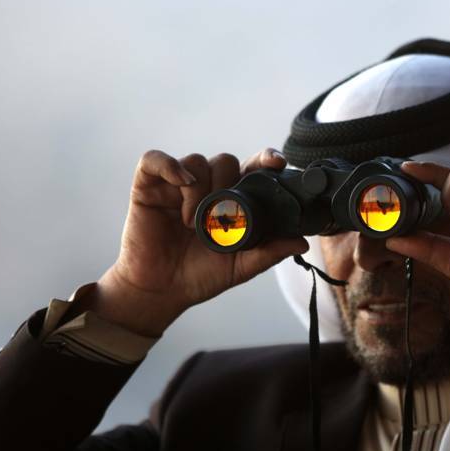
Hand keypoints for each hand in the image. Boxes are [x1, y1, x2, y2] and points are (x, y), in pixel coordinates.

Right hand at [80, 148, 307, 336]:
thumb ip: (268, 253)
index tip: (276, 162)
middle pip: (224, 160)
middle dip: (227, 184)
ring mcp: (175, 185)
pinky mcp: (147, 187)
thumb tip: (302, 242)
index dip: (264, 159)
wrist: (161, 292)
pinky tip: (181, 185)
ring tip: (193, 224)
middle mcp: (205, 188)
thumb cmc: (199, 276)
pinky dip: (169, 166)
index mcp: (230, 200)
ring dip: (199, 190)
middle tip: (220, 217)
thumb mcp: (240, 266)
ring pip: (196, 161)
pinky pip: (155, 160)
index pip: (250, 168)